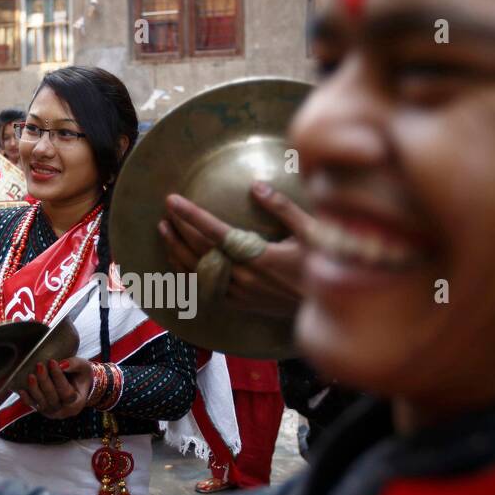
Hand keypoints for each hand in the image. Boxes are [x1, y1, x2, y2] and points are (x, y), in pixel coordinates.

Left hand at [16, 357, 92, 419]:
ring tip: (31, 375)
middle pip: (53, 398)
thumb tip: (61, 364)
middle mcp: (65, 411)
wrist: (77, 386)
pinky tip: (21, 390)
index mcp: (77, 403)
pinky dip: (27, 399)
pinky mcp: (42, 410)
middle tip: (39, 366)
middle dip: (45, 381)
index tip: (52, 362)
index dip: (58, 378)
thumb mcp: (84, 368)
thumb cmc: (81, 376)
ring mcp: (52, 412)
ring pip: (42, 403)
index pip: (66, 392)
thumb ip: (75, 364)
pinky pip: (33, 406)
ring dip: (35, 389)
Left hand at [159, 182, 311, 316]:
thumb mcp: (312, 233)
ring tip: (164, 233)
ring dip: (177, 252)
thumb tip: (256, 186)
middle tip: (165, 212)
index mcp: (259, 256)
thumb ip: (282, 208)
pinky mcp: (241, 303)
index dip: (191, 215)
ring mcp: (240, 293)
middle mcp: (244, 276)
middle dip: (179, 230)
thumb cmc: (326, 266)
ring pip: (198, 272)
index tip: (172, 200)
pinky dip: (188, 274)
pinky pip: (206, 288)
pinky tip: (179, 262)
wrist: (330, 308)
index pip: (215, 232)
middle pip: (200, 251)